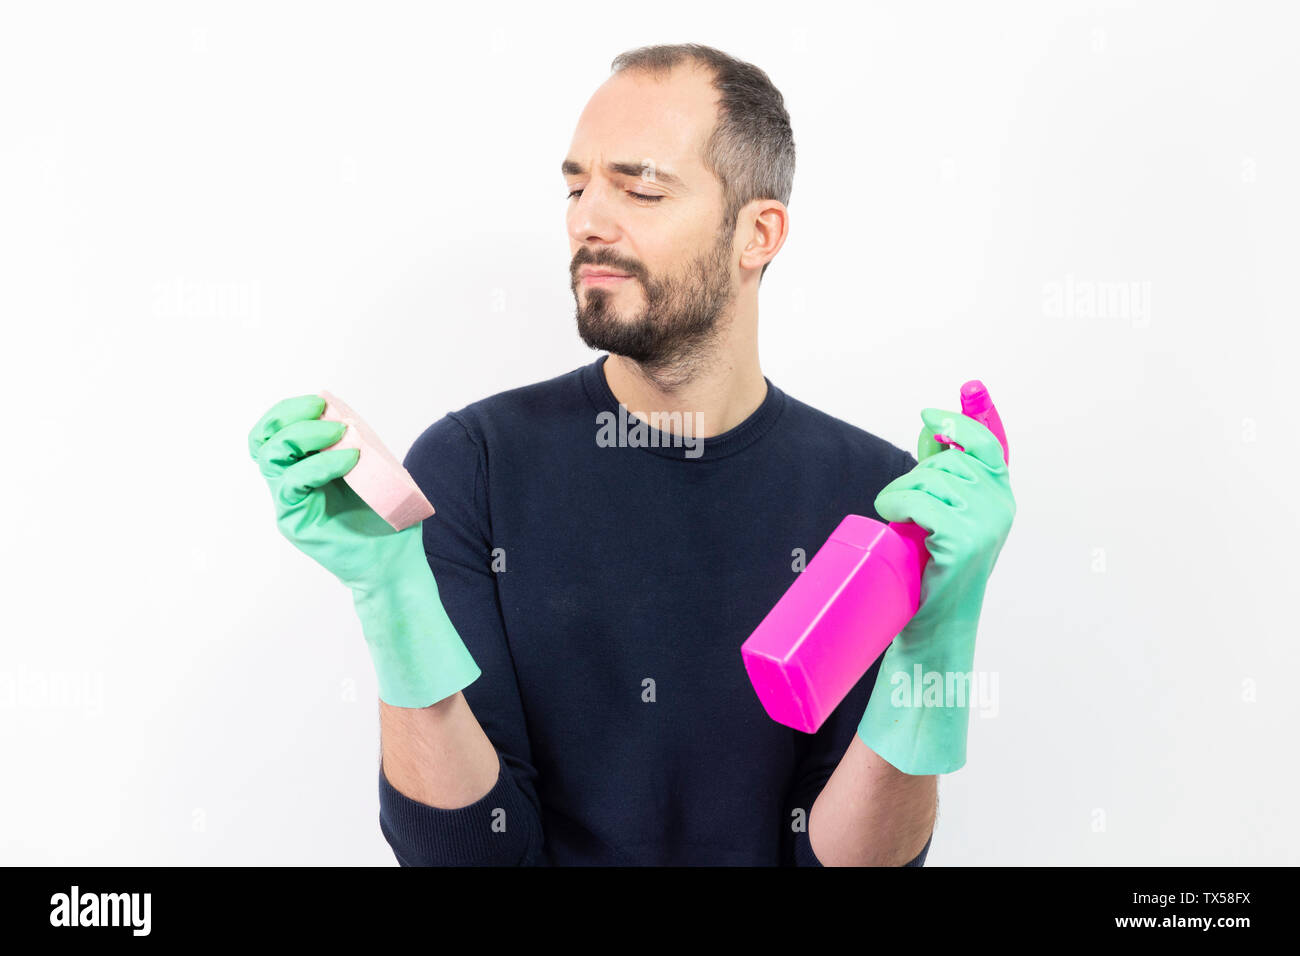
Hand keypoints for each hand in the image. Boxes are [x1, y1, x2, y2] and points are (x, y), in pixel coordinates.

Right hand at [247, 394, 418, 592]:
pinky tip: (350, 460)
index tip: (321, 402)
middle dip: (290, 416)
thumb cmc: (388, 517)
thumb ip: (356, 443)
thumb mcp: (374, 470)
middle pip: (263, 440)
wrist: (395, 562)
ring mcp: (288, 503)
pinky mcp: (294, 522)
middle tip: (327, 412)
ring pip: (270, 457)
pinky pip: (292, 484)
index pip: (273, 432)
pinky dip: (321, 464)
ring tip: (342, 433)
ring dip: (305, 435)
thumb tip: (344, 414)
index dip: (288, 411)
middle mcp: (289, 484)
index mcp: (302, 468)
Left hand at [856, 406, 1015, 773]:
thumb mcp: (942, 513)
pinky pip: (919, 500)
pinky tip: (892, 517)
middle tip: (901, 506)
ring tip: (898, 518)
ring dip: (901, 492)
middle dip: (915, 476)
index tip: (948, 401)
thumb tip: (931, 428)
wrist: (932, 625)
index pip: (989, 445)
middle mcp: (1001, 507)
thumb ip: (942, 472)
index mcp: (1001, 498)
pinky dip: (897, 503)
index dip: (967, 419)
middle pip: (947, 462)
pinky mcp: (964, 540)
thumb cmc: (932, 569)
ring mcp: (987, 524)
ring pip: (930, 479)